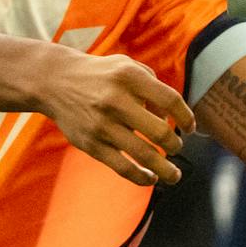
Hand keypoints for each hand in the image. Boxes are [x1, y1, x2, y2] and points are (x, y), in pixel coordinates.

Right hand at [36, 51, 194, 188]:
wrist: (55, 82)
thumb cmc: (101, 75)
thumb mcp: (127, 67)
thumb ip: (154, 87)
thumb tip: (174, 119)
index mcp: (129, 77)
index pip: (170, 100)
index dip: (186, 117)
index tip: (190, 128)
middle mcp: (116, 100)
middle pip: (159, 131)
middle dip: (175, 145)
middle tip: (177, 147)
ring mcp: (102, 124)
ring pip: (144, 155)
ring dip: (166, 169)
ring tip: (175, 174)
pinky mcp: (91, 144)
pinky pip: (122, 168)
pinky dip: (142, 177)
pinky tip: (151, 179)